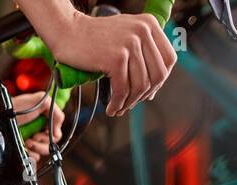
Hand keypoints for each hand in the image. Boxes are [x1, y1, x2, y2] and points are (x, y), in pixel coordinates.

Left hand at [12, 90, 64, 162]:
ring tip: (27, 142)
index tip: (43, 131)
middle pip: (50, 145)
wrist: (0, 117)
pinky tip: (24, 147)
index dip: (51, 135)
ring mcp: (30, 141)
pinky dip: (30, 155)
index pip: (56, 135)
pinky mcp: (22, 149)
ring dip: (36, 148)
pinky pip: (32, 159)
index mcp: (44, 122)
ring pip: (42, 153)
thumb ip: (56, 112)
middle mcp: (38, 132)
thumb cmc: (17, 107)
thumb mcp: (41, 101)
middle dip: (42, 142)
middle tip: (33, 137)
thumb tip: (58, 131)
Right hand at [44, 11, 176, 116]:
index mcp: (149, 24)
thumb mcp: (124, 35)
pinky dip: (118, 103)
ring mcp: (130, 44)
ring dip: (129, 103)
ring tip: (118, 109)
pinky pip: (122, 89)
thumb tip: (152, 89)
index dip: (160, 80)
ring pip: (140, 85)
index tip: (147, 92)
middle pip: (157, 74)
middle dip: (144, 95)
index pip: (169, 59)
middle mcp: (143, 31)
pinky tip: (111, 108)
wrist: (67, 31)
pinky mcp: (116, 58)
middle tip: (130, 104)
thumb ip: (141, 53)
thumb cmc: (92, 38)